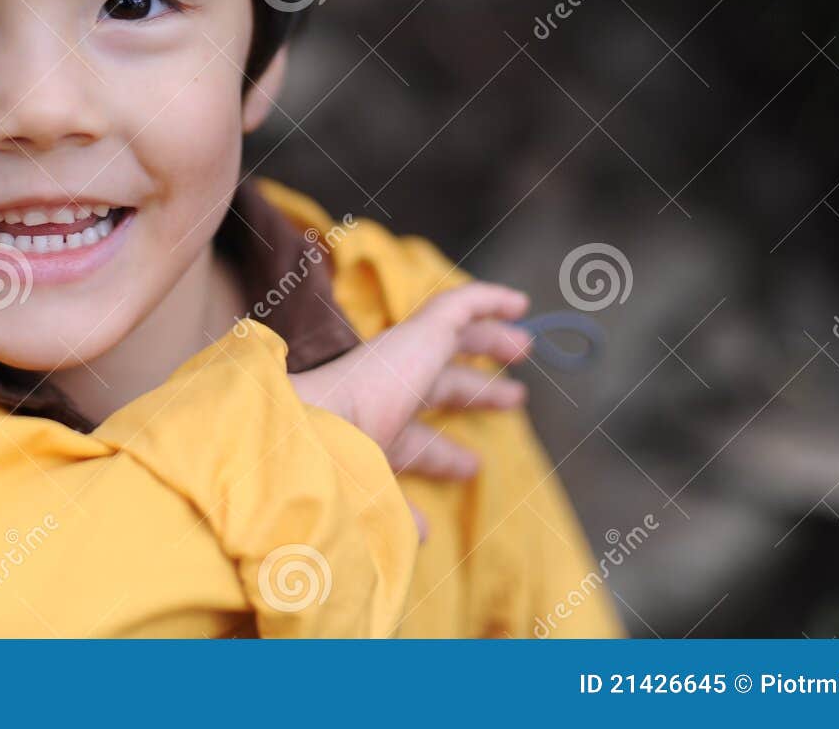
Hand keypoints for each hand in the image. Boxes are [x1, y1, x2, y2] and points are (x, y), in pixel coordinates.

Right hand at [288, 282, 532, 534]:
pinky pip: (458, 306)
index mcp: (372, 430)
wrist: (313, 432)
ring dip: (487, 342)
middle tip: (514, 398)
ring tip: (524, 345)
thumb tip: (418, 537)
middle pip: (441, 387)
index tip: (474, 468)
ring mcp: (401, 357)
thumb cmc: (335, 475)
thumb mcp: (372, 502)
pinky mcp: (419, 333)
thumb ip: (396, 515)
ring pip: (452, 339)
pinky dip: (487, 301)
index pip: (416, 440)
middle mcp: (385, 389)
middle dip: (477, 394)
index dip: (446, 456)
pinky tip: (518, 304)